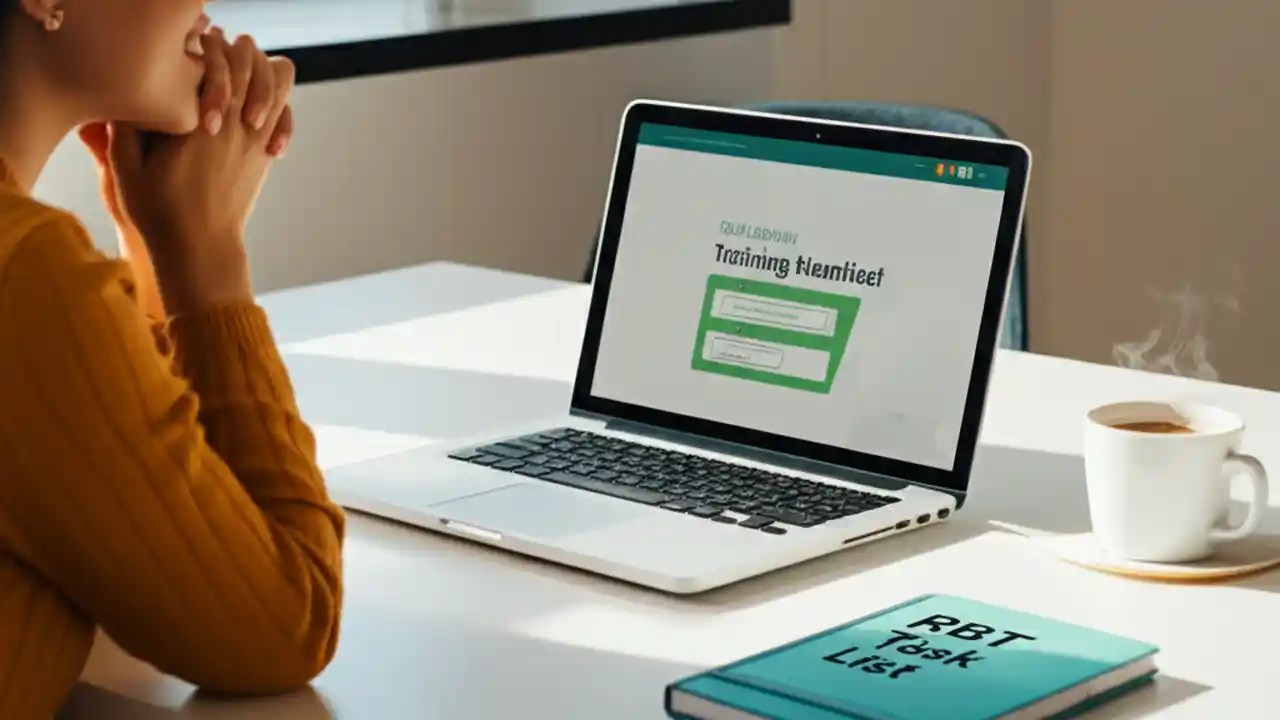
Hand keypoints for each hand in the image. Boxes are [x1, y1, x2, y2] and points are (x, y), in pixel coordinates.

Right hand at [92, 33, 295, 315]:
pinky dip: (275, 105)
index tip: (181, 72)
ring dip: (257, 73)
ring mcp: (259, 135)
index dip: (197, 53)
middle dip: (229, 55)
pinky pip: (285, 111)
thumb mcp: (125, 166)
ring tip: (230, 89)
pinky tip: (250, 119)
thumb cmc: (158, 210)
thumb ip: (127, 122)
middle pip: (248, 56)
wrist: (200, 249)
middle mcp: (237, 120)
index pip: (213, 54)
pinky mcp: (267, 152)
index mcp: (200, 115)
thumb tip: (133, 92)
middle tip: (206, 73)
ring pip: (278, 77)